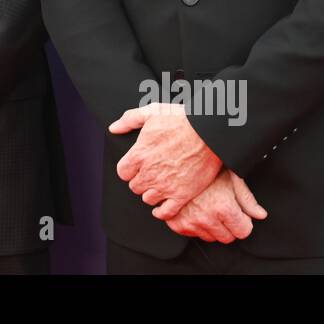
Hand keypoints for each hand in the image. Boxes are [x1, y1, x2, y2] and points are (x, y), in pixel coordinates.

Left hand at [110, 102, 220, 219]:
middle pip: (135, 187)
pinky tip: (163, 206)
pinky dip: (162, 212)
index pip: (123, 172)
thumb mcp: (152, 111)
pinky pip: (166, 212)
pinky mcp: (182, 195)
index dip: (129, 169)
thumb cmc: (181, 119)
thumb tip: (114, 128)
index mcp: (139, 154)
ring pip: (148, 199)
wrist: (209, 132)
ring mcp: (166, 186)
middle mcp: (149, 173)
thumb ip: (129, 120)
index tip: (137, 166)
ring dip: (151, 193)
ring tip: (159, 185)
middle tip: (150, 174)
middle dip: (141, 180)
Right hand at [162, 169, 267, 242]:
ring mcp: (190, 222)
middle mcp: (206, 218)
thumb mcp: (232, 178)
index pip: (243, 231)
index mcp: (223, 207)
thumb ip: (248, 200)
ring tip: (207, 206)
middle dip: (228, 226)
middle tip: (222, 208)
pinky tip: (196, 209)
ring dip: (212, 227)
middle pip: (227, 238)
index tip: (238, 212)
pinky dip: (195, 225)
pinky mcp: (177, 224)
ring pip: (210, 238)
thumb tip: (260, 215)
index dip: (243, 221)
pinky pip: (193, 234)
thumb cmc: (207, 166)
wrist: (179, 160)